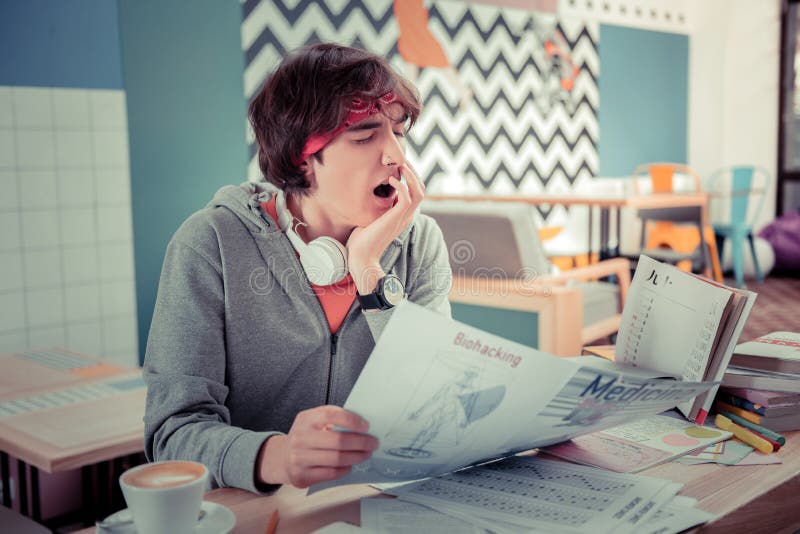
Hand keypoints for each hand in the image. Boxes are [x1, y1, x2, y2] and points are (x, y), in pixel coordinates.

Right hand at [257, 406, 378, 487]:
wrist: (282, 457)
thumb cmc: (306, 436)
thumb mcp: (313, 421)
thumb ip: (333, 419)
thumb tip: (362, 426)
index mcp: (305, 419)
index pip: (329, 415)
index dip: (351, 420)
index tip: (366, 426)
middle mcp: (300, 438)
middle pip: (338, 441)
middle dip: (361, 442)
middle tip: (373, 443)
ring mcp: (299, 458)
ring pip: (337, 459)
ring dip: (357, 457)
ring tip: (366, 454)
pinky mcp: (302, 476)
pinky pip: (331, 473)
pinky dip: (345, 469)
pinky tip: (351, 464)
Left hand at [347, 163, 425, 293]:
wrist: (360, 256)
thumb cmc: (361, 238)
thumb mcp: (369, 217)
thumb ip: (374, 205)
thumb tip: (368, 192)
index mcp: (402, 214)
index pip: (416, 191)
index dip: (410, 175)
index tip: (399, 163)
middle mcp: (407, 215)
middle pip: (421, 188)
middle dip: (413, 171)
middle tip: (401, 158)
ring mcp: (403, 217)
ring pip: (419, 191)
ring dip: (411, 175)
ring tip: (400, 165)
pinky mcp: (397, 218)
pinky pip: (408, 198)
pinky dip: (402, 185)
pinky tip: (391, 178)